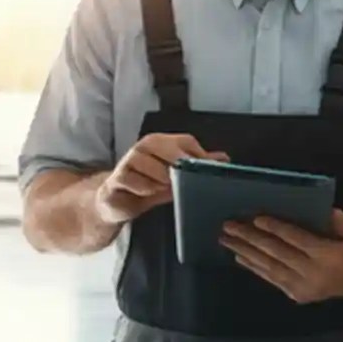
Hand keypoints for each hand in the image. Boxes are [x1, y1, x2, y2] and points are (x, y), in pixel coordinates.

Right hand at [93, 133, 227, 224]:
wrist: (118, 201)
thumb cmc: (149, 184)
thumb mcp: (176, 176)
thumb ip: (197, 166)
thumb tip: (224, 158)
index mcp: (161, 142)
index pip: (185, 141)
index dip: (198, 154)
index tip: (206, 169)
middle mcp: (144, 147)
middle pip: (165, 148)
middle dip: (177, 163)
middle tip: (183, 177)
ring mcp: (129, 160)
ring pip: (151, 165)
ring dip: (161, 180)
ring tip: (163, 187)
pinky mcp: (118, 177)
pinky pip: (136, 181)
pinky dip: (145, 189)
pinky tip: (147, 193)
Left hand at [221, 209, 342, 303]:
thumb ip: (338, 220)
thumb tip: (321, 212)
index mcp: (328, 255)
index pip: (297, 239)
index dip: (276, 228)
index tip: (257, 218)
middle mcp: (313, 274)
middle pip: (277, 253)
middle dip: (250, 238)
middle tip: (230, 226)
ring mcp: (303, 287)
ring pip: (269, 267)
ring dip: (245, 252)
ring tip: (227, 240)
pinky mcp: (297, 295)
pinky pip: (271, 279)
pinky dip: (254, 267)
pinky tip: (240, 257)